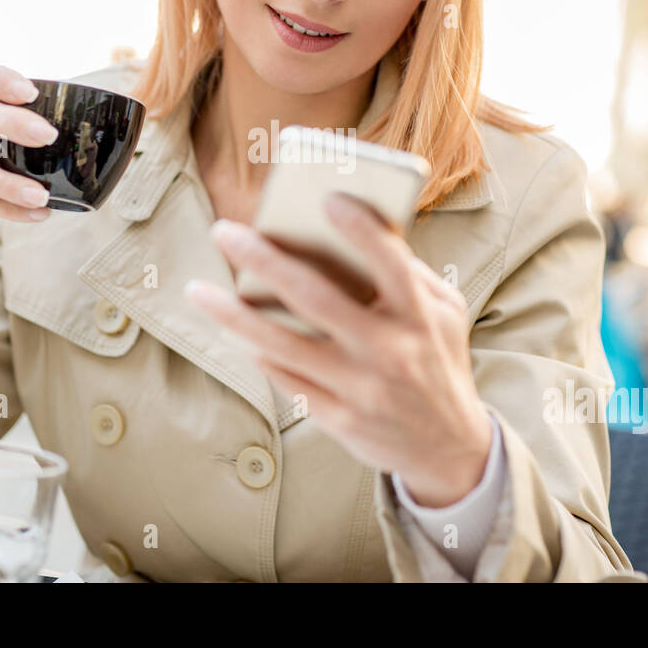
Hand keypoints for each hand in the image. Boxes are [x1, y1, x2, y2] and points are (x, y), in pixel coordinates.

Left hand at [184, 192, 493, 506]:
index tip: (327, 199)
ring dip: (233, 315)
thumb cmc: (438, 360)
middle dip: (264, 259)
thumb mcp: (444, 314)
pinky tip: (237, 331)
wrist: (450, 448)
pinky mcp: (341, 419)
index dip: (361, 230)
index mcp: (421, 315)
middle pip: (316, 298)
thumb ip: (407, 274)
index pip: (391, 263)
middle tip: (224, 232)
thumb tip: (346, 234)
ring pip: (282, 344)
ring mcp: (362, 388)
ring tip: (197, 290)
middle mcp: (390, 350)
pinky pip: (287, 379)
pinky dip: (259, 353)